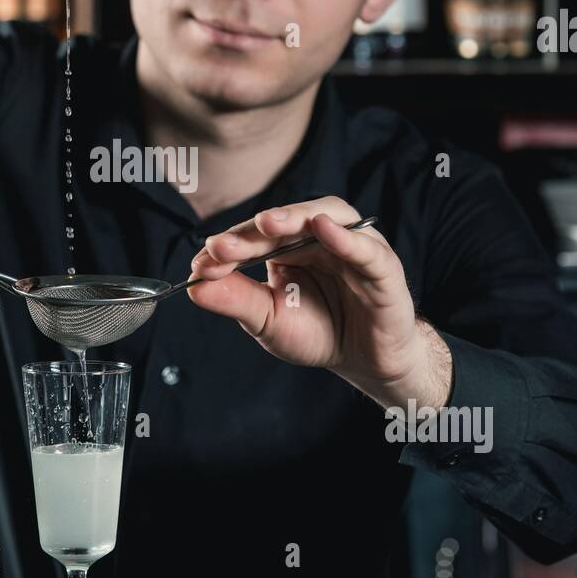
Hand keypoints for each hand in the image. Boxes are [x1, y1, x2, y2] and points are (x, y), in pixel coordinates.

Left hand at [187, 196, 452, 409]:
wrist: (366, 361)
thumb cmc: (319, 332)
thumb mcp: (268, 320)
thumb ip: (236, 300)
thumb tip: (193, 287)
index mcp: (290, 245)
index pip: (256, 235)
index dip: (229, 245)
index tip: (201, 263)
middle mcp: (321, 237)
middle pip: (286, 219)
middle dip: (252, 232)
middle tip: (222, 246)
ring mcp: (353, 247)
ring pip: (327, 216)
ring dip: (295, 217)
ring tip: (267, 223)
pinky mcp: (384, 267)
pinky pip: (365, 248)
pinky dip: (345, 238)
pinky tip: (322, 230)